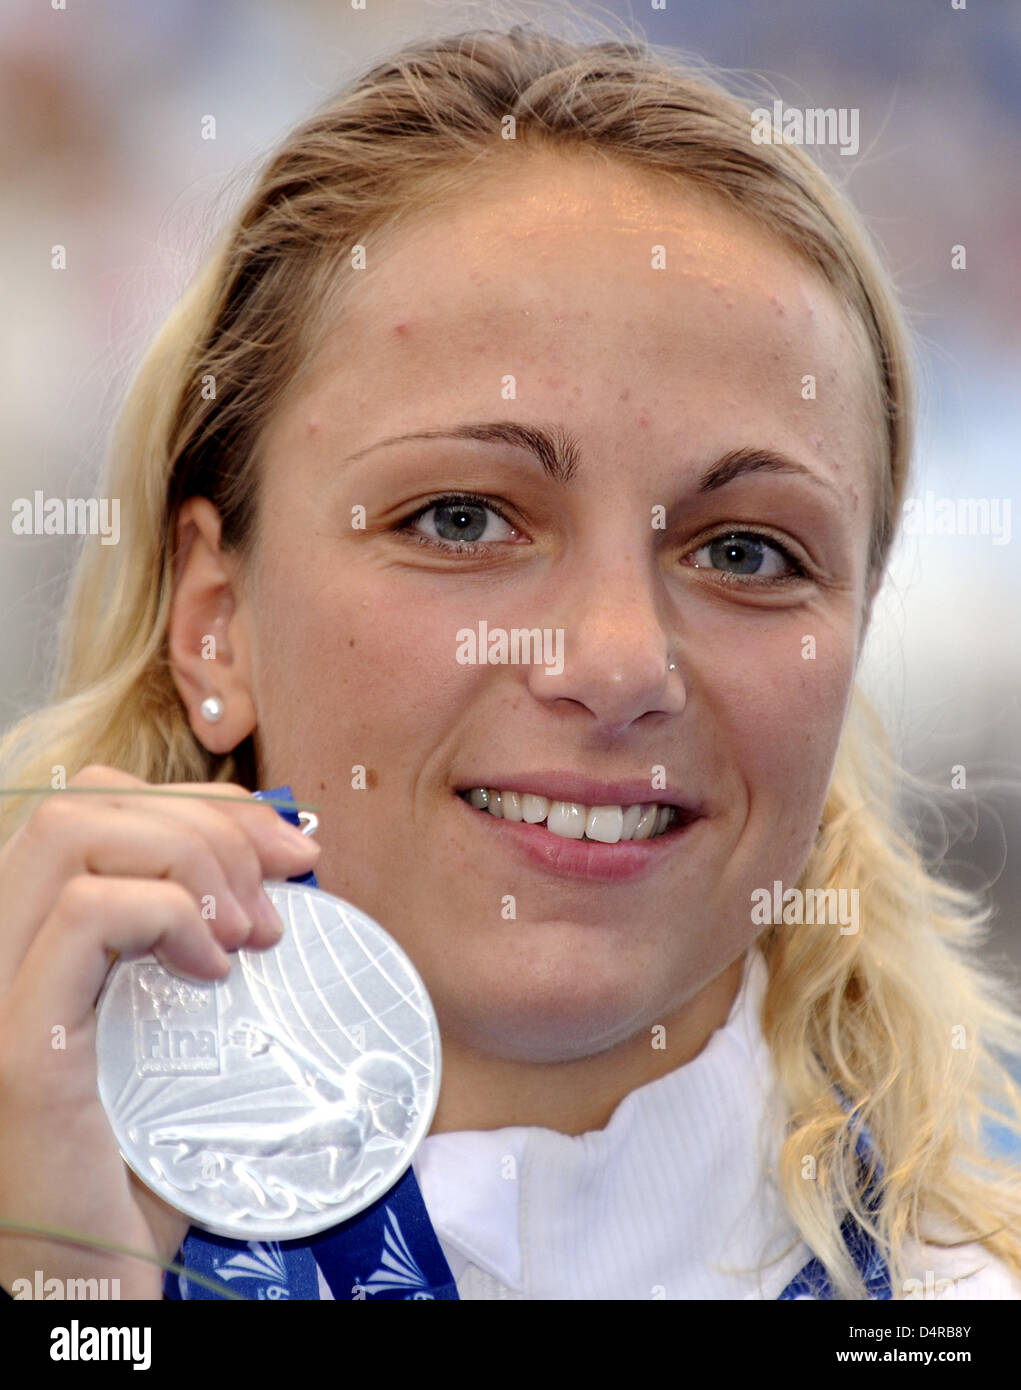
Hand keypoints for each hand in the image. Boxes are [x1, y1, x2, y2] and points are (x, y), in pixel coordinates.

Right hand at [0, 765, 319, 1297]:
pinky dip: (168, 913)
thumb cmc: (142, 1170)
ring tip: (252, 934)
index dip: (195, 801)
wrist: (91, 1298)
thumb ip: (202, 949)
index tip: (286, 845)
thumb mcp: (179, 1036)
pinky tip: (218, 969)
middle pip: (77, 804)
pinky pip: (82, 917)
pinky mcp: (18, 1050)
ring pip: (68, 832)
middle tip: (286, 881)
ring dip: (192, 857)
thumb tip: (282, 869)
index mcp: (28, 946)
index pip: (87, 807)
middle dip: (206, 817)